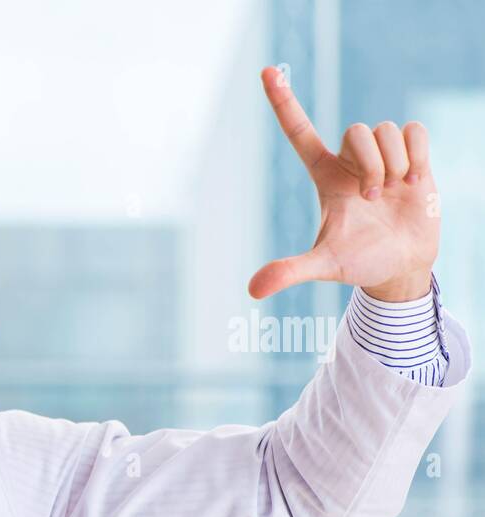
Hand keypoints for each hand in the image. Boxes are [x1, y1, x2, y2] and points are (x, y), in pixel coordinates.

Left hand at [248, 66, 438, 301]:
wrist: (400, 265)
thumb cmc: (358, 262)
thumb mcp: (324, 265)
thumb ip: (290, 271)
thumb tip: (252, 290)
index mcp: (324, 176)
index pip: (299, 132)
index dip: (282, 102)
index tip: (266, 71)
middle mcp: (350, 160)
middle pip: (358, 130)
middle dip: (370, 163)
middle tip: (373, 197)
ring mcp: (382, 157)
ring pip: (387, 130)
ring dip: (393, 164)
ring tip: (393, 195)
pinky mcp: (413, 156)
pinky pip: (415, 130)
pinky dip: (418, 155)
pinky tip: (414, 183)